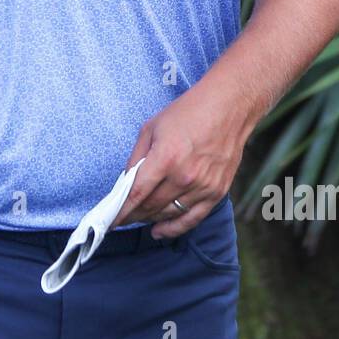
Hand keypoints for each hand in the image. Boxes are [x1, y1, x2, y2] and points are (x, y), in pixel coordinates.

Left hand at [110, 82, 250, 238]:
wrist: (229, 107)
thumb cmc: (187, 113)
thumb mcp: (151, 128)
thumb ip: (137, 158)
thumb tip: (126, 182)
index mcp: (166, 157)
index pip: (137, 194)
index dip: (121, 211)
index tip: (110, 219)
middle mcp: (185, 176)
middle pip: (151, 207)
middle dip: (132, 214)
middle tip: (122, 216)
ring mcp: (203, 186)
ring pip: (169, 214)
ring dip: (150, 219)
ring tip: (138, 217)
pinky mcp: (217, 192)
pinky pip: (192, 219)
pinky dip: (173, 228)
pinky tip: (159, 231)